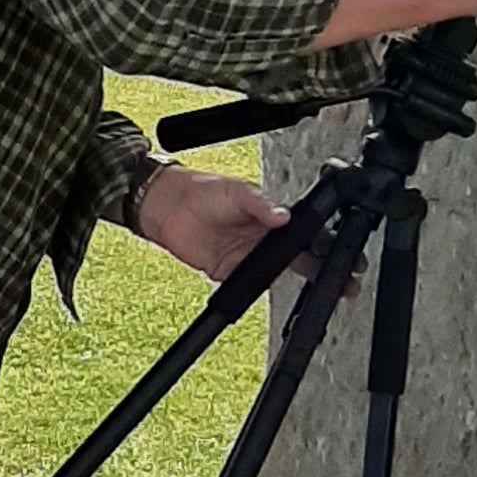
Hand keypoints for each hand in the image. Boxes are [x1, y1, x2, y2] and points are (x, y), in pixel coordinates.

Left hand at [133, 162, 296, 284]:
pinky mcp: (225, 271)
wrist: (169, 206)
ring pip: (265, 274)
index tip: (307, 247)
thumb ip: (261, 204)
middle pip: (283, 258)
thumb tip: (283, 216)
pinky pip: (240, 284)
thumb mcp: (237, 191)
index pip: (292, 235)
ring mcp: (241, 257)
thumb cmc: (204, 191)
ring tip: (266, 265)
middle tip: (293, 261)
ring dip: (268, 274)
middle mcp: (256, 240)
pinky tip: (247, 277)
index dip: (301, 243)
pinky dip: (245, 285)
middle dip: (290, 263)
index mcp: (266, 219)